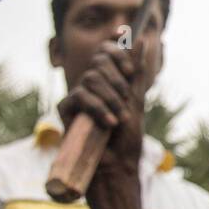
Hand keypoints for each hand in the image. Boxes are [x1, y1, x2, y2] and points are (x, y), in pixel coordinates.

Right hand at [58, 40, 150, 175]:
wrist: (115, 168)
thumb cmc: (126, 140)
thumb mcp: (135, 102)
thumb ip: (136, 72)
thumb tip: (141, 40)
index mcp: (111, 83)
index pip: (107, 53)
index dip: (115, 45)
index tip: (126, 43)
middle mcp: (93, 87)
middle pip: (100, 60)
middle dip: (118, 75)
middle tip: (127, 96)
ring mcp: (79, 97)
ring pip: (91, 77)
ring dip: (111, 97)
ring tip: (120, 119)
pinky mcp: (66, 109)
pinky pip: (80, 96)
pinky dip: (97, 108)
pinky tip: (109, 123)